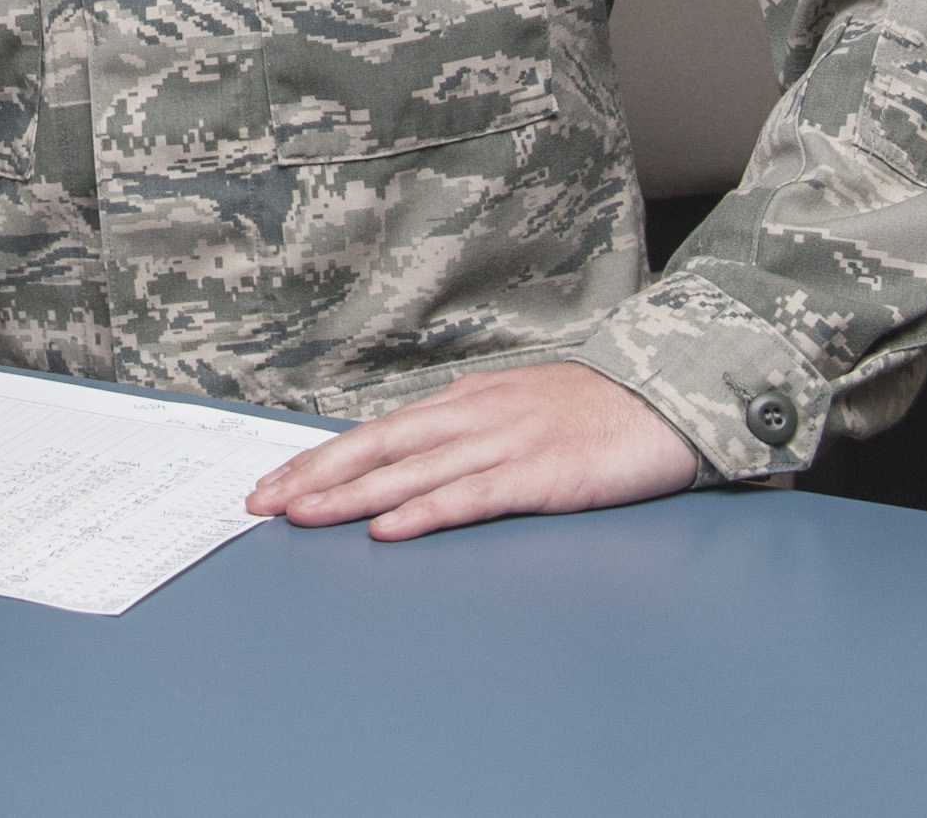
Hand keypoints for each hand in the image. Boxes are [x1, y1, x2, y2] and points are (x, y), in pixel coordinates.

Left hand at [243, 360, 697, 541]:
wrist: (663, 398)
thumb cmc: (590, 411)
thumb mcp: (512, 410)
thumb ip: (462, 435)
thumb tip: (407, 463)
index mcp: (461, 403)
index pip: (374, 432)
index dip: (321, 457)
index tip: (275, 479)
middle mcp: (471, 417)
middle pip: (377, 447)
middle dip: (315, 476)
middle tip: (263, 500)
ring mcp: (503, 444)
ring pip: (411, 472)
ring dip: (352, 496)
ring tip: (304, 514)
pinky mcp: (539, 475)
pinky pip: (470, 496)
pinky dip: (425, 511)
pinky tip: (390, 527)